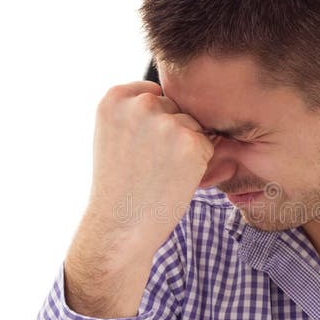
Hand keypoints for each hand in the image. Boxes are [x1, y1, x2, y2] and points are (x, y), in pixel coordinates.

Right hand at [86, 81, 214, 249]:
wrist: (121, 226)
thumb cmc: (119, 185)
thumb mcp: (112, 135)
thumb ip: (134, 110)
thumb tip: (169, 94)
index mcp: (115, 99)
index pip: (153, 93)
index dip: (152, 123)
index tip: (138, 147)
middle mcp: (140, 104)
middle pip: (174, 108)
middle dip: (169, 133)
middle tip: (149, 165)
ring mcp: (166, 122)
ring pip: (192, 125)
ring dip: (185, 147)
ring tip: (159, 174)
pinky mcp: (191, 142)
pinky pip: (208, 144)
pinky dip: (198, 163)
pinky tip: (174, 180)